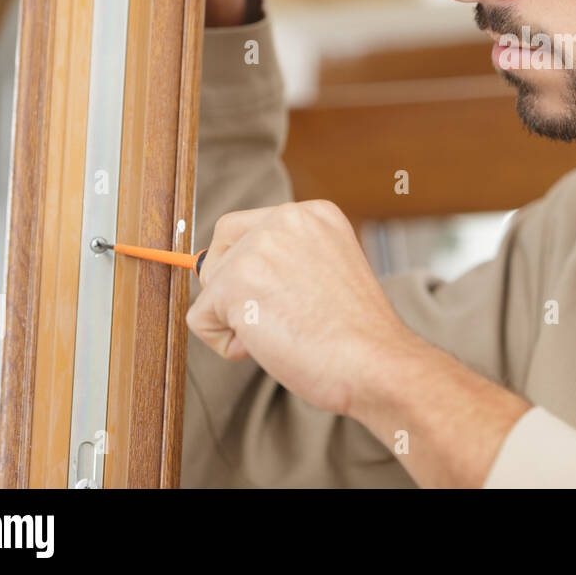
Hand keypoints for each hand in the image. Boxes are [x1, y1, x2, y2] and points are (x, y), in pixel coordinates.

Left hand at [186, 200, 413, 415]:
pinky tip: (270, 344)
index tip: (286, 298)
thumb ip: (287, 259)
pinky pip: (200, 320)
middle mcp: (284, 219)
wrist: (375, 360)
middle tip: (283, 316)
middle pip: (221, 251)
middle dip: (235, 290)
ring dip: (237, 319)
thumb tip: (225, 272)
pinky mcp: (234, 283)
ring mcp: (257, 248)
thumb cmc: (358, 332)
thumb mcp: (329, 271)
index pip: (248, 229)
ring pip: (210, 288)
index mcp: (313, 213)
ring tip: (285, 330)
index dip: (254, 270)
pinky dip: (226, 344)